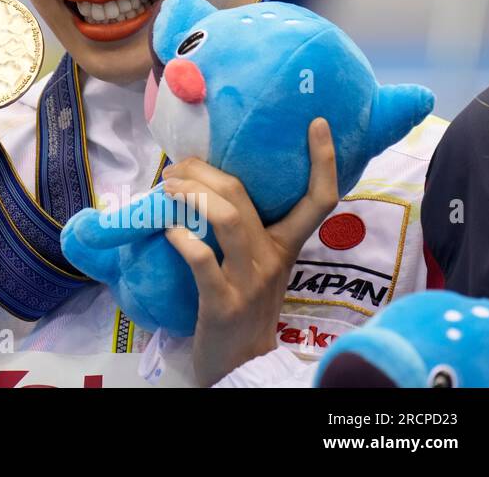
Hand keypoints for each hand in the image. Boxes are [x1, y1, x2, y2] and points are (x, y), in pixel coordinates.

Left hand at [163, 117, 339, 385]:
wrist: (243, 365)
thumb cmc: (242, 305)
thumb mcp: (257, 263)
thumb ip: (246, 228)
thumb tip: (211, 181)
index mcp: (286, 245)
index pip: (320, 199)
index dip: (323, 160)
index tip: (318, 123)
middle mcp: (273, 258)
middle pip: (243, 195)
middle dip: (203, 169)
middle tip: (175, 166)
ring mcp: (249, 280)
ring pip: (227, 218)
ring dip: (189, 194)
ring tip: (166, 187)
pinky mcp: (223, 303)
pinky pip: (201, 260)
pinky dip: (180, 237)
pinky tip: (165, 227)